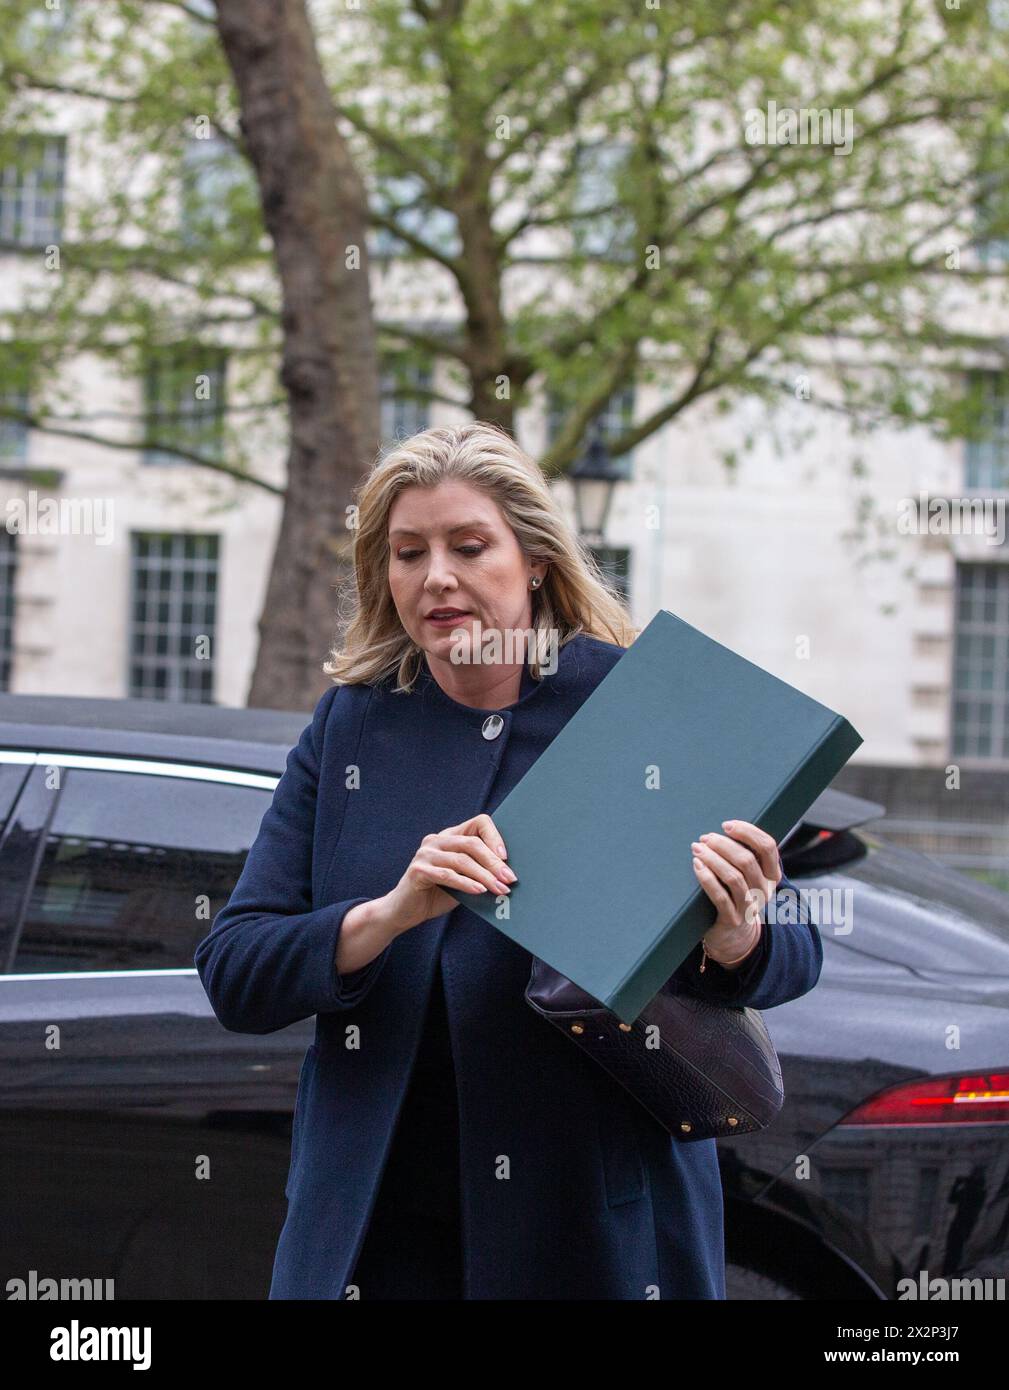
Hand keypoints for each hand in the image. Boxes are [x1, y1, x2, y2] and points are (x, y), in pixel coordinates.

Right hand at [382, 812, 516, 934]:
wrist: (405, 911)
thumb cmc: (438, 894)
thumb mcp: (463, 880)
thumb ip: (478, 872)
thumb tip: (507, 875)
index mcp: (450, 836)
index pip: (478, 822)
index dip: (494, 837)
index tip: (506, 857)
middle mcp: (436, 840)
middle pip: (472, 843)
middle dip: (493, 863)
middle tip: (509, 878)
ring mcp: (425, 854)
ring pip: (461, 860)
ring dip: (484, 876)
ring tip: (499, 889)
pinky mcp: (418, 870)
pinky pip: (447, 875)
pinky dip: (466, 883)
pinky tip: (479, 891)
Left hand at [691, 820, 781, 966]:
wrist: (735, 935)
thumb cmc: (736, 894)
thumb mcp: (748, 876)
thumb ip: (743, 854)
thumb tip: (722, 829)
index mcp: (772, 875)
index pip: (767, 846)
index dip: (747, 832)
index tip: (726, 825)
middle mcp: (764, 890)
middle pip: (747, 860)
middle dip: (723, 845)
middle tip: (704, 838)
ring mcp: (750, 906)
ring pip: (734, 877)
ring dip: (713, 859)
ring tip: (697, 849)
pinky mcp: (733, 919)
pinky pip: (720, 897)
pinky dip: (707, 878)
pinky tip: (696, 866)